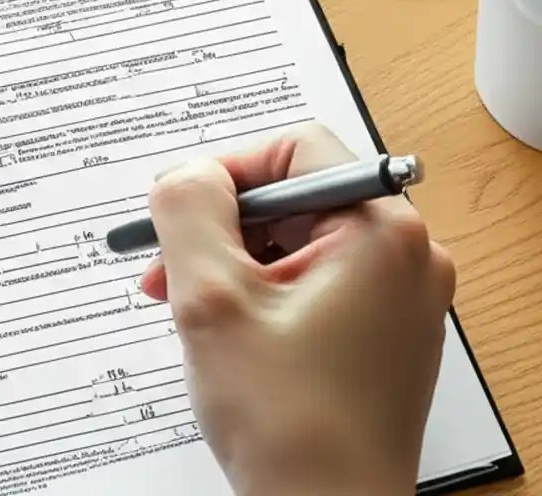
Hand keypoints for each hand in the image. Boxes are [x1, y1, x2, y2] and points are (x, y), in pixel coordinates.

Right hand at [140, 123, 454, 495]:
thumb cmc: (288, 423)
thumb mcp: (211, 298)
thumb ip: (188, 211)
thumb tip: (184, 174)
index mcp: (381, 232)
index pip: (293, 150)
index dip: (223, 174)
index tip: (179, 214)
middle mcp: (404, 256)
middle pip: (292, 199)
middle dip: (219, 231)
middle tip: (169, 274)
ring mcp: (397, 298)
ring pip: (295, 245)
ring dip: (233, 267)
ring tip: (193, 312)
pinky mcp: (381, 333)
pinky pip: (311, 284)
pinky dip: (261, 297)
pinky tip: (228, 335)